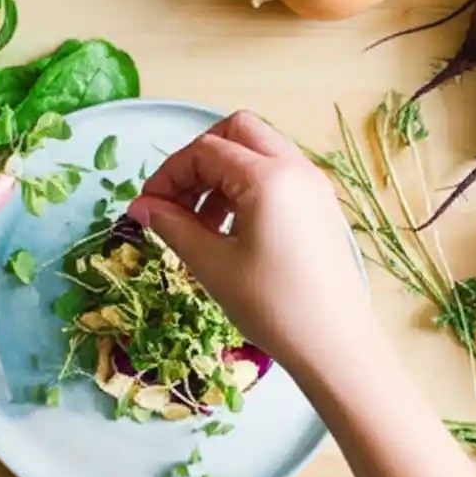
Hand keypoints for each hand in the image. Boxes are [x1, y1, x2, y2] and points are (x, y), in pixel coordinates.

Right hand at [127, 111, 369, 366]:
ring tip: (202, 224)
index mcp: (268, 177)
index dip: (168, 174)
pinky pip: (278, 173)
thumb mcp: (212, 265)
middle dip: (199, 159)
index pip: (205, 150)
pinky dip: (248, 186)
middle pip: (237, 131)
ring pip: (259, 150)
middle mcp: (296, 168)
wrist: (334, 345)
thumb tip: (141, 207)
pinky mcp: (321, 205)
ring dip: (223, 173)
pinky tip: (233, 230)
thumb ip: (172, 226)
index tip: (148, 207)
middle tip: (178, 201)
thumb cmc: (272, 307)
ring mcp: (314, 184)